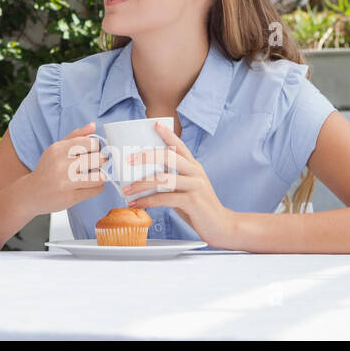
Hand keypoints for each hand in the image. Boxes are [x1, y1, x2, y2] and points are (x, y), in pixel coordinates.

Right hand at [29, 122, 110, 211]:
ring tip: (94, 175)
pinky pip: (96, 190)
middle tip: (98, 164)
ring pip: (100, 176)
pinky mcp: (70, 197)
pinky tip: (88, 185)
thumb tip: (93, 126)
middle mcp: (62, 164)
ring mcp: (66, 181)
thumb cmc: (47, 169)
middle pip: (98, 159)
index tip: (95, 151)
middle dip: (102, 161)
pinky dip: (96, 187)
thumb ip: (75, 136)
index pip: (90, 143)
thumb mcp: (56, 149)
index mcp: (58, 149)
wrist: (31, 193)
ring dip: (100, 176)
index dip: (97, 147)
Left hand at [120, 121, 235, 245]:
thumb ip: (171, 179)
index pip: (180, 145)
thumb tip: (143, 176)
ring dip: (141, 184)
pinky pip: (165, 198)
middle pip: (169, 156)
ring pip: (164, 178)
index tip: (154, 124)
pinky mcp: (192, 201)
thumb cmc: (199, 206)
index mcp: (193, 166)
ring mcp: (195, 186)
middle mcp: (195, 172)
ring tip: (127, 190)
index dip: (167, 134)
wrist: (222, 226)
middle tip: (129, 160)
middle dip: (146, 156)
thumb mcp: (186, 188)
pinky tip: (137, 204)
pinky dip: (147, 201)